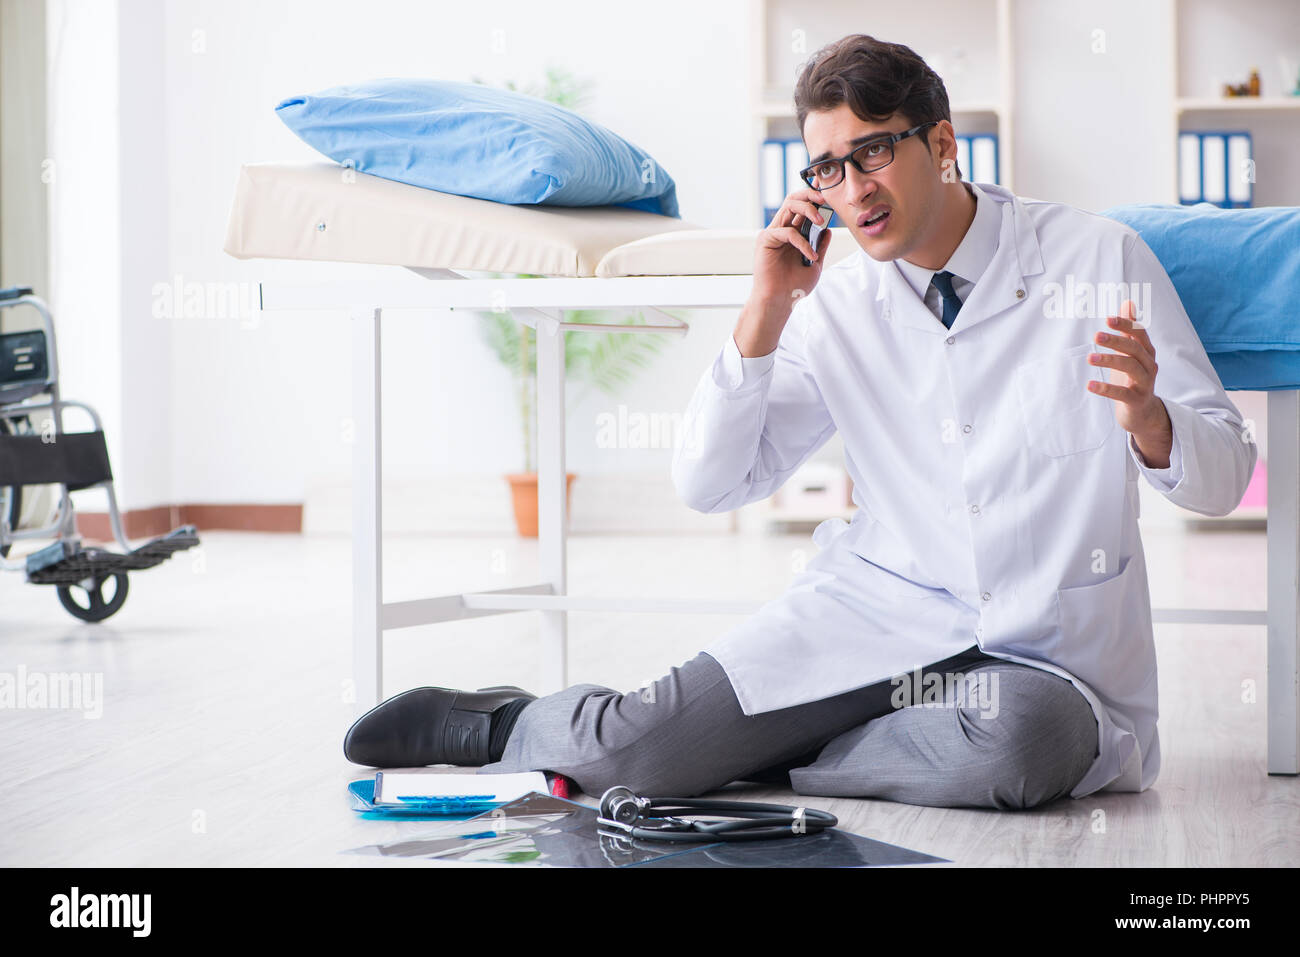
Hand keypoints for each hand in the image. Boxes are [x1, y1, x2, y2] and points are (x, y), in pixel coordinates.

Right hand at [752, 187, 832, 304]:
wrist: (779, 301)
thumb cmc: (794, 286)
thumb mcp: (815, 264)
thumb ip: (820, 246)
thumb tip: (828, 229)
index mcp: (792, 233)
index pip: (801, 207)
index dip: (812, 196)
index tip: (826, 191)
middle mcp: (781, 229)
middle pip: (793, 199)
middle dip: (809, 194)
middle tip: (824, 199)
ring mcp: (773, 233)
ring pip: (788, 206)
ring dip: (808, 210)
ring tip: (821, 222)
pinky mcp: (766, 240)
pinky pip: (787, 232)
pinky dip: (802, 242)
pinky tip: (810, 255)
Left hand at [1086, 300, 1172, 466]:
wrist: (1143, 412)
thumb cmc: (1133, 378)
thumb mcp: (1131, 354)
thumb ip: (1129, 330)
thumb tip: (1128, 302)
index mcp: (1147, 352)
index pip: (1139, 334)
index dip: (1125, 325)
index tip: (1108, 319)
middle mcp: (1149, 365)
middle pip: (1135, 349)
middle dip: (1116, 341)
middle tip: (1096, 336)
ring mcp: (1145, 383)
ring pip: (1130, 368)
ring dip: (1110, 361)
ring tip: (1090, 358)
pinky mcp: (1137, 400)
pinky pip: (1122, 393)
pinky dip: (1106, 389)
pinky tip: (1090, 385)